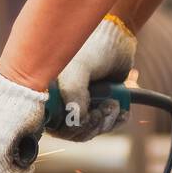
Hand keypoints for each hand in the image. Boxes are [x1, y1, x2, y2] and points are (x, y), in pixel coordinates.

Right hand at [55, 14, 135, 141]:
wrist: (116, 39)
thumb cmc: (92, 49)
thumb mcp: (77, 70)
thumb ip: (72, 95)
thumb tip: (77, 121)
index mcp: (50, 95)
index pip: (54, 127)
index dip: (69, 128)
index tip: (83, 118)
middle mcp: (64, 102)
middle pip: (74, 133)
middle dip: (91, 126)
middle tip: (102, 109)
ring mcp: (83, 104)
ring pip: (92, 130)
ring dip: (105, 121)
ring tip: (113, 102)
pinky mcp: (100, 105)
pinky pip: (107, 125)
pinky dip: (116, 120)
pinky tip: (121, 107)